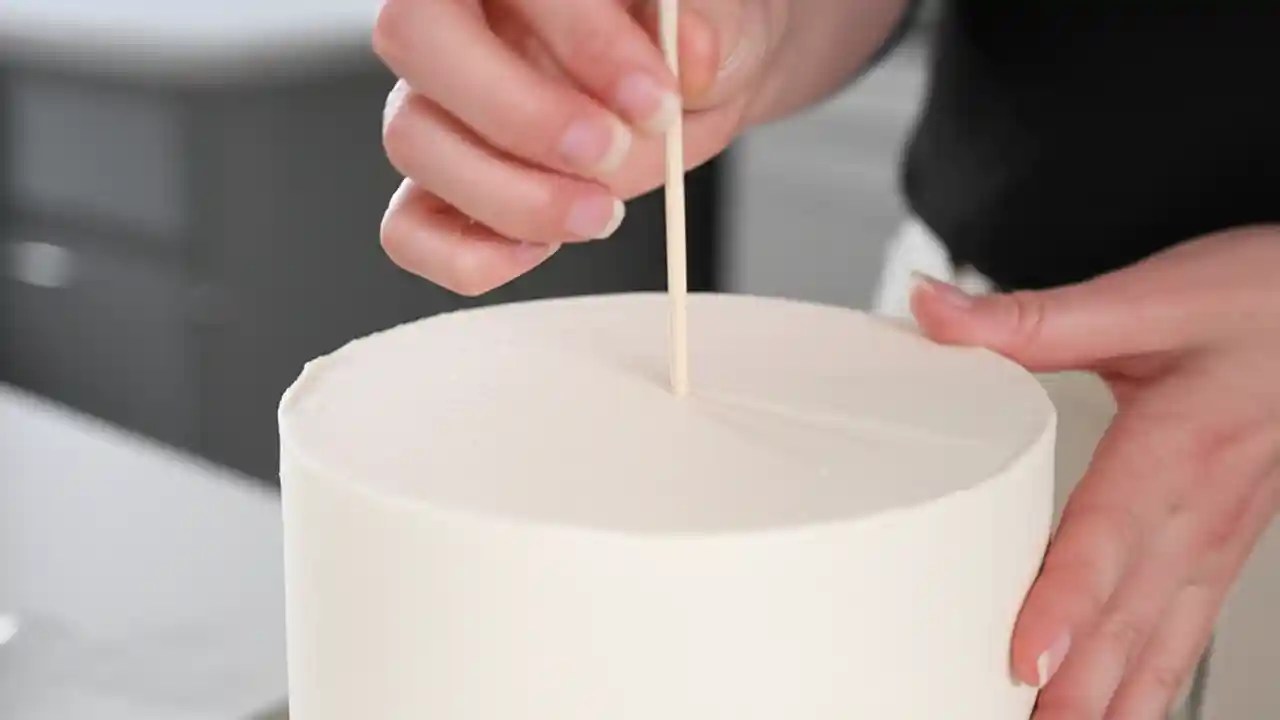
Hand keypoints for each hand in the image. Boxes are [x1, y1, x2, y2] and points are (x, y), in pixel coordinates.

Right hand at [373, 0, 778, 294]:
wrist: (686, 87)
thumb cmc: (686, 37)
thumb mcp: (712, 17)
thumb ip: (699, 24)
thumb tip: (689, 59)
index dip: (582, 41)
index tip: (655, 98)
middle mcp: (457, 22)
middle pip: (417, 41)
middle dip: (521, 114)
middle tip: (610, 152)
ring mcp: (437, 104)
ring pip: (412, 139)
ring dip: (510, 194)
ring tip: (600, 211)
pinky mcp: (441, 184)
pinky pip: (408, 230)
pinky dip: (467, 257)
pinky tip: (540, 247)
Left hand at [911, 227, 1279, 718]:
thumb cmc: (1250, 302)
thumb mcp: (1142, 298)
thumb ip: (1028, 318)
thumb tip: (930, 309)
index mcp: (1172, 450)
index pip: (1106, 541)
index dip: (1063, 604)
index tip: (1022, 658)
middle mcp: (1195, 509)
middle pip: (1126, 616)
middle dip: (1075, 687)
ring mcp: (1214, 537)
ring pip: (1158, 639)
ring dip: (1110, 699)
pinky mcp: (1220, 545)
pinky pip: (1184, 631)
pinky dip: (1151, 683)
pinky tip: (1121, 712)